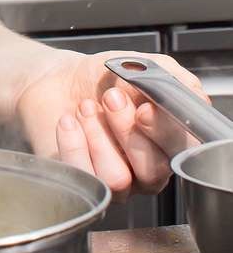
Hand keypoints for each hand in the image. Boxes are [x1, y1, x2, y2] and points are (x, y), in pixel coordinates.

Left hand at [14, 48, 207, 201]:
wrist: (57, 80)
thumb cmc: (100, 78)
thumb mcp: (140, 67)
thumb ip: (172, 80)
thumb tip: (195, 97)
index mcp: (169, 142)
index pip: (183, 150)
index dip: (164, 132)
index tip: (144, 108)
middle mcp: (148, 168)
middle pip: (153, 170)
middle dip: (128, 130)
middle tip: (111, 97)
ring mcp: (118, 182)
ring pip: (118, 178)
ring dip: (99, 136)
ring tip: (86, 107)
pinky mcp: (85, 184)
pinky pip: (86, 178)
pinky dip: (74, 144)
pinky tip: (69, 122)